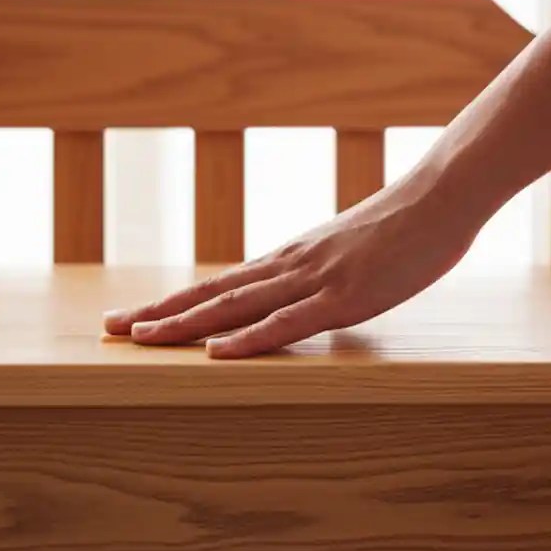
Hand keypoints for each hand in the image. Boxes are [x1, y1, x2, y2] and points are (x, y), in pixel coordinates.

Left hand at [103, 176, 483, 358]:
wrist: (440, 198)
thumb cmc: (399, 229)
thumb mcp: (344, 255)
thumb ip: (311, 277)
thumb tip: (287, 298)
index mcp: (285, 261)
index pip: (216, 286)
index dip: (172, 303)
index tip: (132, 317)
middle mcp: (285, 267)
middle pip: (210, 294)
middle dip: (159, 313)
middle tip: (111, 329)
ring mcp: (312, 280)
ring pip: (235, 306)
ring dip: (186, 324)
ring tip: (142, 338)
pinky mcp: (344, 296)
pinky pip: (288, 322)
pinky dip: (250, 339)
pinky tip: (216, 353)